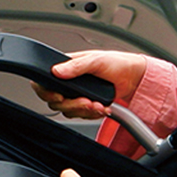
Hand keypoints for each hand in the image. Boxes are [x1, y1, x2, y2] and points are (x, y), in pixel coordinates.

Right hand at [32, 50, 148, 119]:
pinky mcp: (84, 105)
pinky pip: (80, 116)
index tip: (59, 97)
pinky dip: (92, 115)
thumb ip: (76, 66)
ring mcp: (75, 95)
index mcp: (65, 67)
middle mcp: (67, 82)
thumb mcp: (95, 60)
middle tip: (87, 101)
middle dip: (72, 104)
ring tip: (98, 104)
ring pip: (67, 111)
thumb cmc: (115, 63)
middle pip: (55, 102)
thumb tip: (57, 71)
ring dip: (84, 110)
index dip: (47, 92)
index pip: (44, 82)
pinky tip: (102, 107)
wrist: (132, 78)